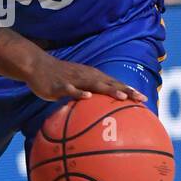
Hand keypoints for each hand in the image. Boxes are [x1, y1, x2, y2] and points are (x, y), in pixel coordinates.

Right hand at [26, 54, 146, 103]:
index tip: (144, 99)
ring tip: (122, 97)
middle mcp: (87, 76)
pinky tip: (87, 97)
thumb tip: (96, 114)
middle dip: (126, 90)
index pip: (114, 84)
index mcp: (92, 77)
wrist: (37, 66)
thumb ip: (86, 97)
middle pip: (110, 83)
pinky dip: (79, 92)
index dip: (129, 90)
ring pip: (95, 84)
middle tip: (140, 99)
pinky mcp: (60, 85)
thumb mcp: (76, 86)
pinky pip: (70, 89)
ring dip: (109, 90)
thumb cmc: (59, 78)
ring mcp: (74, 80)